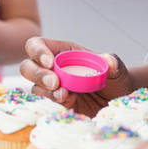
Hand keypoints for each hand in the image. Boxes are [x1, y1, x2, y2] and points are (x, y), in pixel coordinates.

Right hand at [18, 37, 134, 115]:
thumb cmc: (115, 80)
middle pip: (28, 66)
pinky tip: (71, 102)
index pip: (38, 45)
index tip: (50, 63)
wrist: (119, 102)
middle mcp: (53, 68)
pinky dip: (55, 102)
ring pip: (34, 85)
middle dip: (37, 74)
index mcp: (63, 52)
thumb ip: (113, 63)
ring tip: (65, 95)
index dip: (38, 51)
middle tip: (55, 83)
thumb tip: (108, 60)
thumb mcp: (117, 69)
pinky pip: (46, 101)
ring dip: (45, 90)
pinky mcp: (57, 103)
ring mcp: (53, 86)